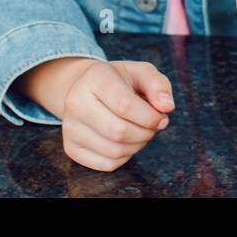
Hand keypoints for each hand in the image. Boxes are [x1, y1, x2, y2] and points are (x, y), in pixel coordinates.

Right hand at [59, 60, 174, 171]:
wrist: (88, 89)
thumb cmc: (121, 81)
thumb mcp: (142, 72)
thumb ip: (158, 85)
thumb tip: (167, 107)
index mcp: (95, 77)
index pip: (125, 106)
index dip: (150, 117)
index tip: (162, 117)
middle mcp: (76, 102)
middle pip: (118, 131)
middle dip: (146, 133)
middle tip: (153, 126)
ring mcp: (70, 127)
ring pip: (114, 151)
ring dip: (138, 146)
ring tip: (141, 132)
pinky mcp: (71, 147)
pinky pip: (106, 164)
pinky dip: (125, 157)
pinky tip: (127, 142)